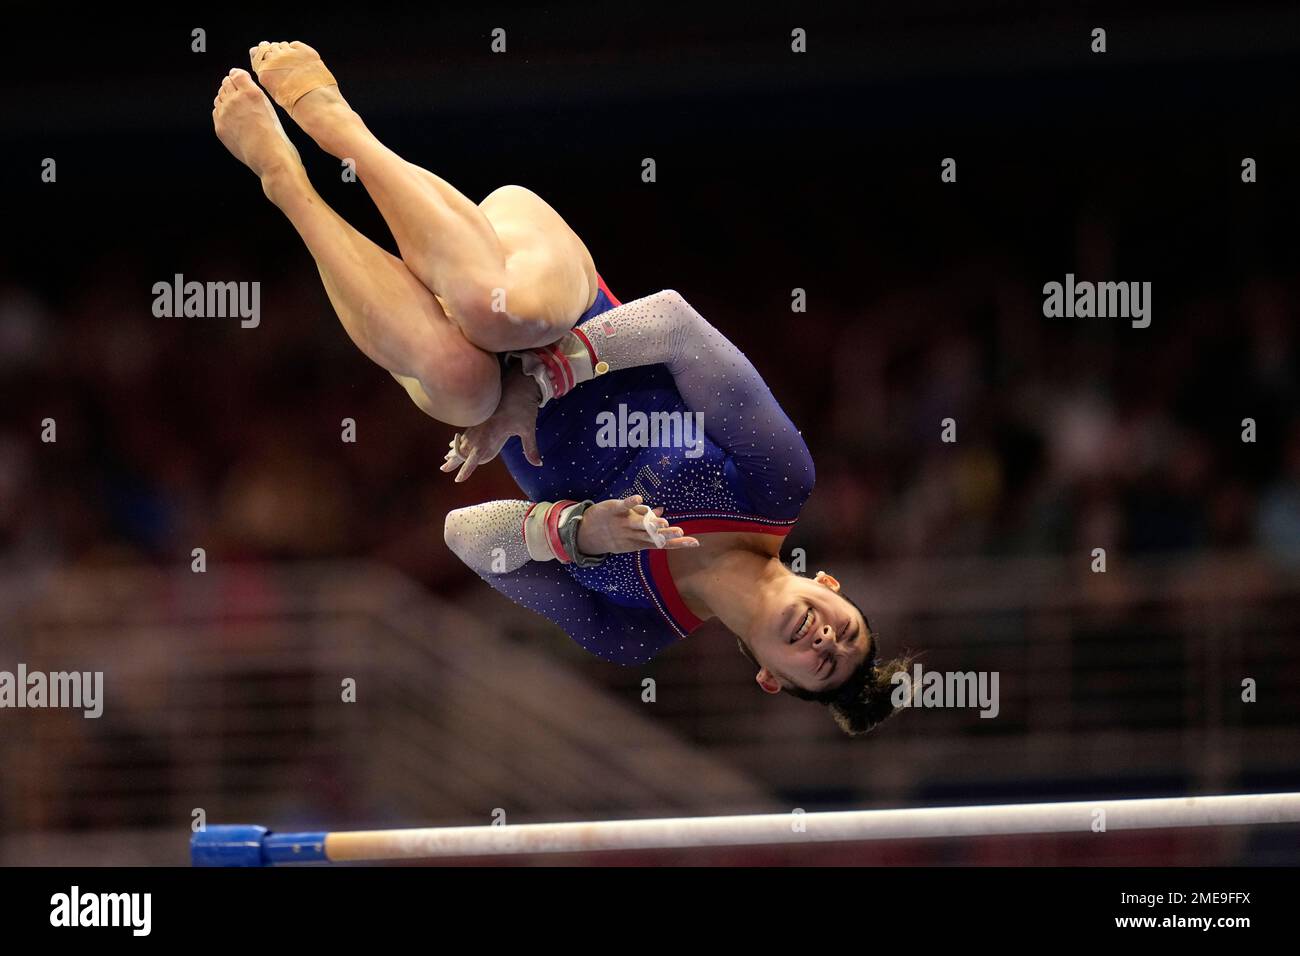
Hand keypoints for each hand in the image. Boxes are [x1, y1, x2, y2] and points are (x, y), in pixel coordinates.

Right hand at [441, 373, 542, 481]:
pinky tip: (454, 443)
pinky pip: (466, 431)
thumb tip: (539, 464)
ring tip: (445, 459)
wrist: (518, 383)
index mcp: (492, 433)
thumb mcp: (529, 428)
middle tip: (442, 469)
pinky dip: (459, 439)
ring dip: (454, 450)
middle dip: (453, 460)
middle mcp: (482, 428)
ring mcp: (479, 421)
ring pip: (463, 438)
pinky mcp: (480, 416)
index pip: (476, 456)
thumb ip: (531, 448)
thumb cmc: (524, 406)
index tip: (459, 479)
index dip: (467, 468)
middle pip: (464, 448)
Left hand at [576, 495, 699, 555]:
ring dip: (651, 523)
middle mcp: (633, 534)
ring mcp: (622, 523)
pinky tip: (639, 498)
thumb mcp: (631, 529)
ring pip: (640, 524)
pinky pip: (622, 507)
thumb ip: (647, 521)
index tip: (694, 542)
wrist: (585, 534)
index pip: (662, 543)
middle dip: (666, 534)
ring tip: (663, 521)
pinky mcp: (612, 511)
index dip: (678, 543)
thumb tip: (661, 511)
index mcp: (639, 541)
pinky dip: (630, 503)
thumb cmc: (612, 531)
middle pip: (652, 535)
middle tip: (680, 532)